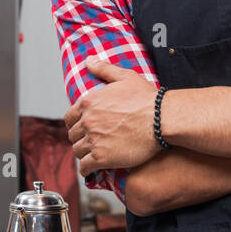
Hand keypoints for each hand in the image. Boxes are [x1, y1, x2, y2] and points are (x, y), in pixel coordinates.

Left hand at [64, 57, 162, 172]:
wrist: (161, 119)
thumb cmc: (146, 98)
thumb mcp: (125, 76)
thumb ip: (104, 69)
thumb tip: (89, 60)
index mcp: (88, 102)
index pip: (69, 118)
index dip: (75, 124)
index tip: (82, 128)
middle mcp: (87, 121)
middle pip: (73, 135)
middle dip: (80, 139)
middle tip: (89, 143)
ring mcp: (94, 140)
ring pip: (77, 151)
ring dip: (83, 154)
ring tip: (91, 156)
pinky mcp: (102, 157)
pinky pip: (85, 167)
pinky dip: (86, 170)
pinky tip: (91, 170)